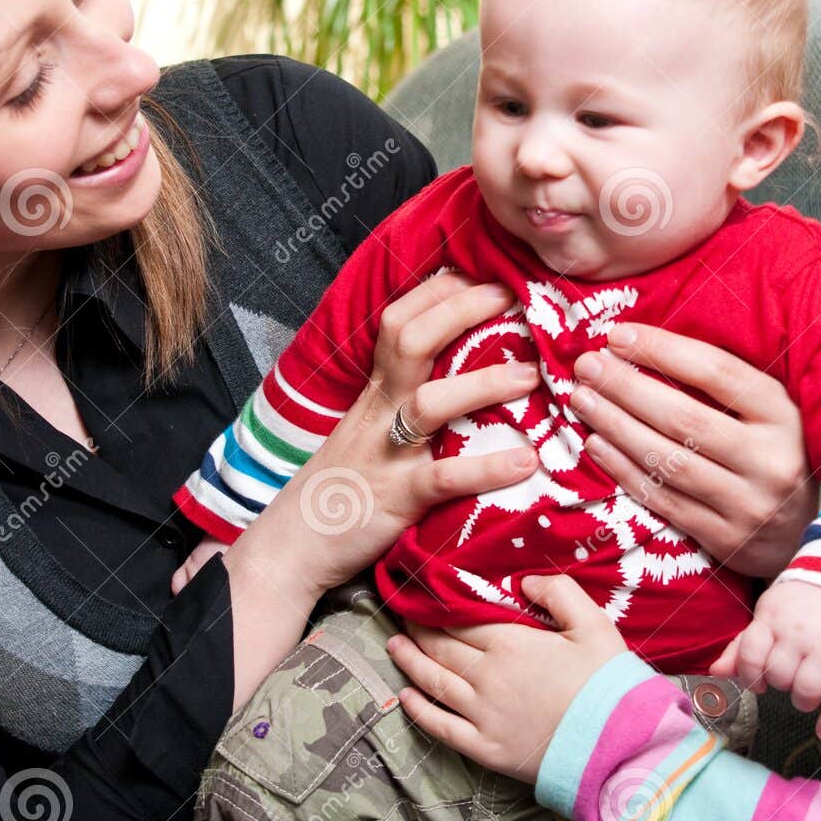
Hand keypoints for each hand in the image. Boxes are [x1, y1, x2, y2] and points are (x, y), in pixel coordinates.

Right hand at [176, 273, 542, 600]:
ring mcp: (386, 454)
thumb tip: (455, 371)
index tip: (485, 273)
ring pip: (428, 404)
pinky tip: (526, 461)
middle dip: (461, 309)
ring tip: (531, 373)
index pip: (400, 321)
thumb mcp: (368, 430)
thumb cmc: (341, 487)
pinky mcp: (396, 500)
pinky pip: (442, 478)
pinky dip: (486, 468)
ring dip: (481, 383)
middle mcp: (378, 412)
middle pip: (410, 340)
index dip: (440, 291)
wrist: (290, 548)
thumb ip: (403, 398)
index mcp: (375, 392)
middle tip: (513, 297)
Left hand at [386, 574, 626, 782]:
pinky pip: (441, 727)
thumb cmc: (609, 682)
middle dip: (418, 627)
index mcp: (511, 643)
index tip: (423, 591)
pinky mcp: (485, 748)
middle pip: (441, 646)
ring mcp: (482, 715)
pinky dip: (418, 710)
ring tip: (393, 645)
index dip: (438, 603)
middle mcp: (487, 677)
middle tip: (403, 613)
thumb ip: (559, 592)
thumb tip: (524, 580)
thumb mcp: (594, 624)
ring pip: (433, 681)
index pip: (461, 618)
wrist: (618, 744)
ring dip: (409, 660)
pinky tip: (405, 697)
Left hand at [566, 323, 814, 578]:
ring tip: (582, 399)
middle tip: (586, 365)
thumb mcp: (779, 413)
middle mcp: (771, 460)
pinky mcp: (728, 540)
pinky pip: (665, 501)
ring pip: (668, 461)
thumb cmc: (787, 456)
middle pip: (683, 417)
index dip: (662, 350)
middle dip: (626, 387)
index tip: (617, 335)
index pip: (715, 372)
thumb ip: (730, 386)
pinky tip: (597, 444)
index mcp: (786, 415)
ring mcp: (750, 505)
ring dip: (616, 426)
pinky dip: (625, 470)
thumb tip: (651, 344)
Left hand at [709, 579, 820, 740]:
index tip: (758, 683)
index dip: (749, 676)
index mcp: (772, 619)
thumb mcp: (767, 615)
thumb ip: (741, 646)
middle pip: (778, 677)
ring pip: (807, 690)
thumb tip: (715, 673)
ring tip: (804, 695)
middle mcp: (799, 633)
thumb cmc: (798, 606)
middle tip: (788, 677)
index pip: (750, 655)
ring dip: (802, 702)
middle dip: (779, 685)